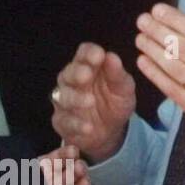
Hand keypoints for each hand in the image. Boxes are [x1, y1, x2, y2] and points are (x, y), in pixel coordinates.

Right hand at [50, 43, 136, 161]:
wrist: (110, 131)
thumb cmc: (114, 102)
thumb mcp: (124, 88)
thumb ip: (117, 74)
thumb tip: (111, 56)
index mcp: (88, 67)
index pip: (83, 54)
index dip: (88, 53)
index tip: (98, 56)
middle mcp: (72, 82)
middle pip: (67, 73)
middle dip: (76, 73)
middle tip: (86, 76)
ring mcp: (64, 102)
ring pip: (62, 96)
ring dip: (75, 98)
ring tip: (90, 101)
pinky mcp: (61, 121)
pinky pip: (64, 121)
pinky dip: (76, 124)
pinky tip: (88, 127)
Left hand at [135, 0, 184, 133]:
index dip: (176, 20)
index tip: (158, 9)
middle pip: (183, 49)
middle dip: (160, 32)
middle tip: (142, 20)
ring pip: (175, 68)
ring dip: (154, 51)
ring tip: (139, 38)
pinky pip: (171, 89)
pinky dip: (155, 74)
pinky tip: (142, 60)